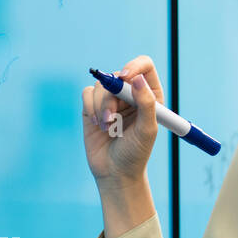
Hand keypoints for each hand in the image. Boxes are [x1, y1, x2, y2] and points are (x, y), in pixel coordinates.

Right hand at [81, 54, 164, 185]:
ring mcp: (111, 99)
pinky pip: (87, 93)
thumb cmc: (136, 153)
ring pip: (100, 85)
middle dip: (112, 96)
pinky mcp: (92, 107)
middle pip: (118, 75)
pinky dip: (90, 107)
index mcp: (151, 95)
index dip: (134, 67)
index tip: (125, 78)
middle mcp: (131, 94)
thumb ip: (146, 103)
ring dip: (101, 106)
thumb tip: (138, 79)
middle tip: (112, 118)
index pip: (144, 66)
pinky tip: (98, 125)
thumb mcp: (147, 129)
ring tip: (108, 127)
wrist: (114, 172)